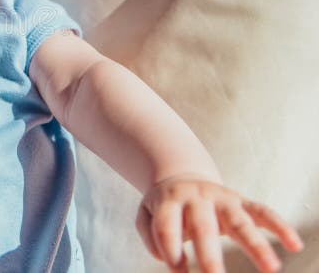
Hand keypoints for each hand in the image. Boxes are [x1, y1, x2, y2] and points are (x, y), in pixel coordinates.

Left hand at [135, 176, 303, 272]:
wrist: (180, 177)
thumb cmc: (164, 206)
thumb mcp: (146, 214)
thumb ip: (150, 236)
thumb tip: (166, 258)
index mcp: (169, 200)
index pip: (166, 227)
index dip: (170, 251)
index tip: (178, 272)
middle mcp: (197, 198)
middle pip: (203, 227)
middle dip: (209, 255)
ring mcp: (222, 199)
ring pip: (241, 221)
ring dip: (256, 245)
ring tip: (271, 269)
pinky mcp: (242, 202)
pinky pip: (263, 212)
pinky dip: (280, 226)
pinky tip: (294, 244)